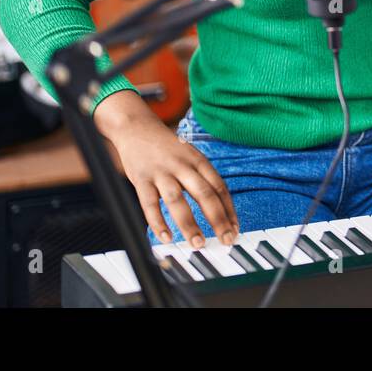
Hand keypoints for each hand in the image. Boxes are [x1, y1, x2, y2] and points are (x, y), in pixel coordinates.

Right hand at [93, 90, 238, 247]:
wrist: (136, 127)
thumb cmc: (167, 147)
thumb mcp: (190, 156)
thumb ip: (202, 178)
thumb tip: (220, 208)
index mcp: (198, 160)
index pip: (219, 187)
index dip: (229, 209)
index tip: (235, 228)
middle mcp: (182, 166)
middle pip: (204, 194)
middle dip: (217, 219)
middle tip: (225, 239)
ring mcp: (161, 172)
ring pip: (177, 201)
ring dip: (189, 225)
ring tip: (198, 243)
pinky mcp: (141, 179)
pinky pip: (149, 204)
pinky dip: (157, 222)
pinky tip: (166, 237)